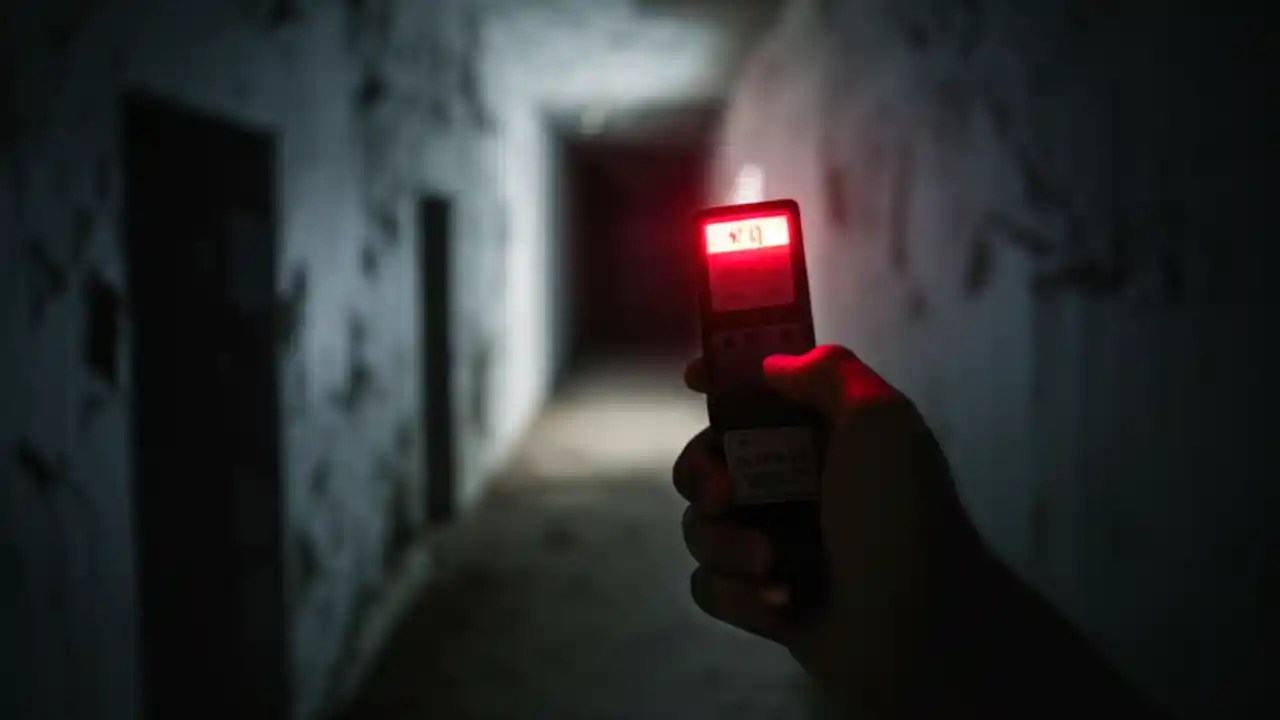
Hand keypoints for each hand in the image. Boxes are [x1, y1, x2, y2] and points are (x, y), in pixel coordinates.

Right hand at [674, 345, 988, 709]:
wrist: (920, 629)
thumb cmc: (899, 517)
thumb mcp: (880, 419)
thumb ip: (828, 372)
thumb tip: (773, 366)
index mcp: (821, 438)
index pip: (758, 394)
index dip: (722, 380)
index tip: (695, 379)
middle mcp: (793, 485)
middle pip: (707, 460)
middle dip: (701, 475)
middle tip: (723, 494)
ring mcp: (775, 543)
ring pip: (700, 527)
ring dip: (725, 544)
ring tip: (769, 562)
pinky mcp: (762, 599)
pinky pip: (710, 585)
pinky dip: (738, 594)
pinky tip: (781, 604)